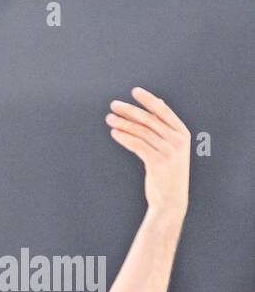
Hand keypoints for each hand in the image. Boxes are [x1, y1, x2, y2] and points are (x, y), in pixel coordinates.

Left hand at [105, 86, 190, 215]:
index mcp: (183, 134)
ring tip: (109, 118)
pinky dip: (124, 137)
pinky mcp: (157, 161)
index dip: (148, 100)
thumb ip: (166, 128)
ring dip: (123, 123)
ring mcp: (169, 151)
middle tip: (114, 104)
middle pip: (150, 119)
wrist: (171, 200)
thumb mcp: (173, 148)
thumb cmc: (168, 173)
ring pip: (141, 131)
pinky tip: (114, 133)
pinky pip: (137, 145)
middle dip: (130, 110)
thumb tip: (160, 103)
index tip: (134, 91)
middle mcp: (177, 140)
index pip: (164, 111)